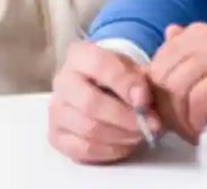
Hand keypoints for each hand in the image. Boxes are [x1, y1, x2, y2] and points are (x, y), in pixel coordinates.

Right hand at [49, 42, 161, 163]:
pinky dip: (109, 150)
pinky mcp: (57, 135)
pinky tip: (125, 144)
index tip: (146, 100)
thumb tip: (143, 104)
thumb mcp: (133, 69)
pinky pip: (83, 149)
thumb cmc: (119, 77)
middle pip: (90, 104)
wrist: (101, 88)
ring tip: (141, 134)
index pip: (100, 66)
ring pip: (88, 129)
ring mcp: (56, 110)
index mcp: (80, 55)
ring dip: (121, 136)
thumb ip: (139, 81)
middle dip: (125, 118)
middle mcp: (62, 81)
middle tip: (150, 125)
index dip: (125, 84)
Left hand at [147, 23, 206, 142]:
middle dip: (165, 106)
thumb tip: (168, 33)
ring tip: (193, 130)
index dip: (158, 90)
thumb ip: (194, 46)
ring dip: (180, 118)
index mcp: (200, 32)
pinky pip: (195, 102)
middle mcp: (205, 37)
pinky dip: (196, 121)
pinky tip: (206, 128)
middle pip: (162, 76)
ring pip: (175, 90)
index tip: (166, 110)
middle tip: (177, 125)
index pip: (159, 60)